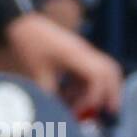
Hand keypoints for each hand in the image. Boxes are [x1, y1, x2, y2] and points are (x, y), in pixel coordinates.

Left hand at [3, 12, 122, 118]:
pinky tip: (74, 95)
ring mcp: (84, 51)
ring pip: (107, 69)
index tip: (80, 110)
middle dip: (113, 92)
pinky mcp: (80, 52)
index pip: (97, 77)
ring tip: (98, 106)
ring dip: (106, 87)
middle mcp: (84, 51)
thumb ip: (50, 94)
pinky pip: (94, 69)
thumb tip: (60, 113)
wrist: (22, 23)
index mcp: (74, 55)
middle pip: (111, 71)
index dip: (93, 97)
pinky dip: (90, 84)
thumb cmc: (28, 45)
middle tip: (111, 111)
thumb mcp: (36, 72)